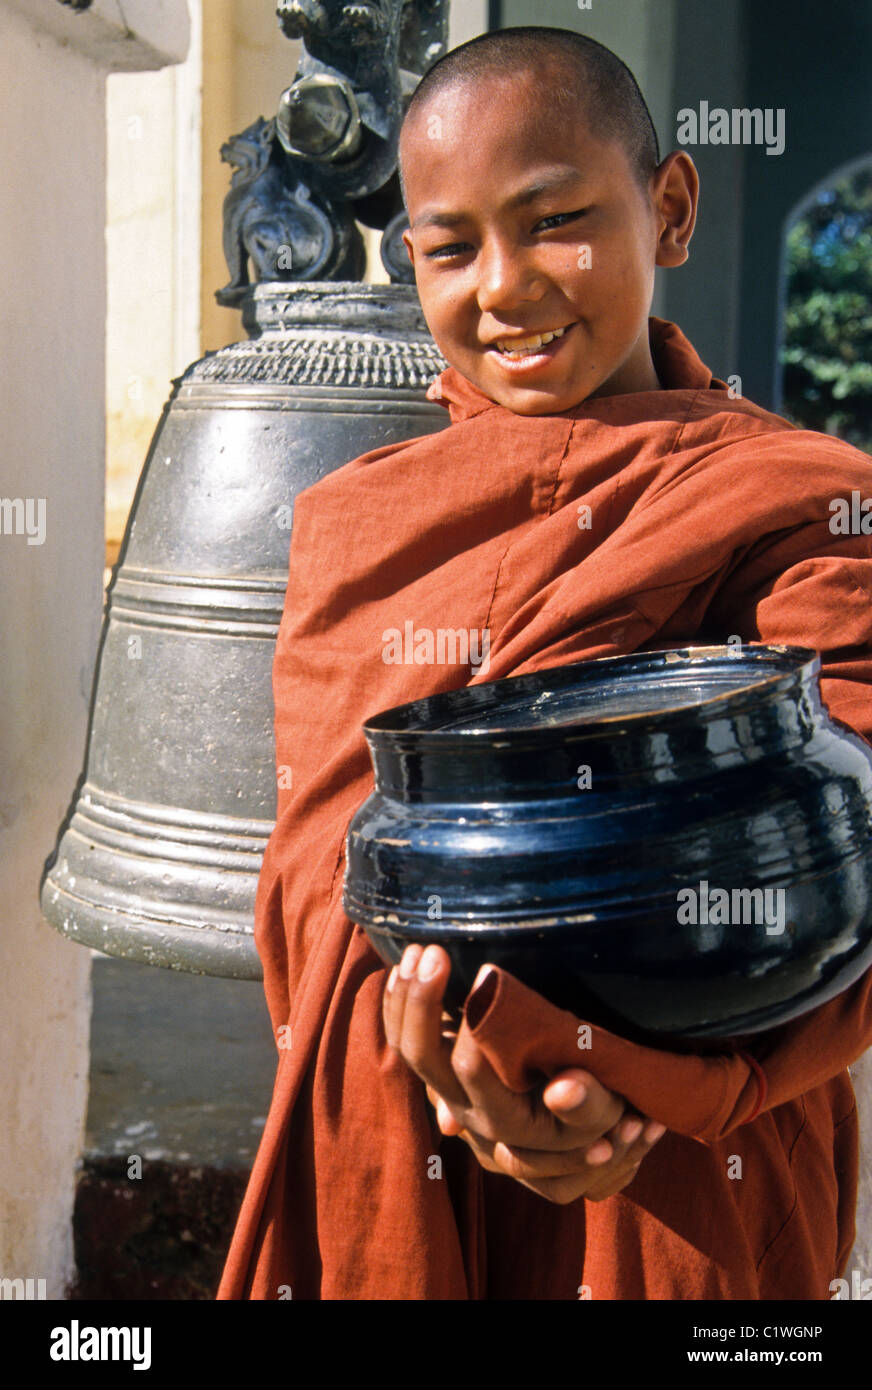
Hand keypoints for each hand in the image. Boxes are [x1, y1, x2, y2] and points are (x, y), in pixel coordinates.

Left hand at [383, 943, 665, 1203]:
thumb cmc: (593, 1112)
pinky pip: (401, 1039)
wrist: (568, 1133)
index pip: (472, 1071)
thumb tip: (564, 1088)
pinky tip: (403, 968)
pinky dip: (397, 1003)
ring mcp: (445, 1090)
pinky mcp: (440, 1070)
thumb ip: (588, 1104)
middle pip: (422, 1057)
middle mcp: (464, 1108)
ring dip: (405, 997)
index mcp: (502, 1119)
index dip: (472, 1026)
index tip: (486, 977)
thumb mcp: (604, 1112)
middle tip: (435, 952)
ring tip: (417, 949)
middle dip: (422, 1002)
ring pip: (405, 1047)